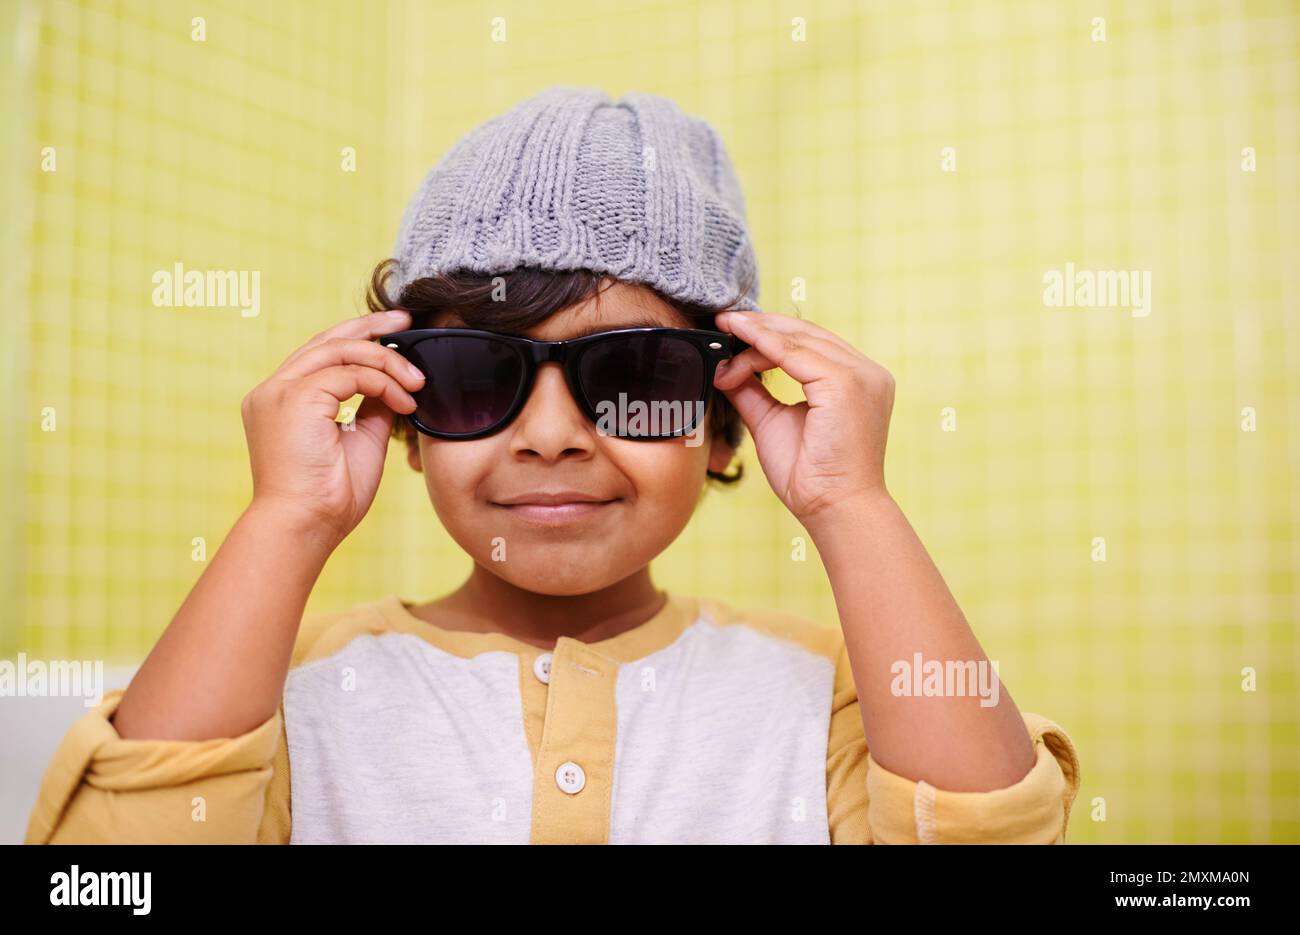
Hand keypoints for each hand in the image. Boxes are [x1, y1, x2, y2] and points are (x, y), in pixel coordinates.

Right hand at [240, 309, 424, 547]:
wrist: (305, 527)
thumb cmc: (330, 497)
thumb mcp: (359, 439)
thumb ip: (370, 406)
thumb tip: (393, 380)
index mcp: (281, 400)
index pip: (321, 353)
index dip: (359, 337)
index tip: (396, 333)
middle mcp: (273, 390)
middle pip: (327, 340)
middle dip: (371, 327)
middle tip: (407, 323)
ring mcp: (279, 392)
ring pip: (341, 350)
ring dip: (386, 361)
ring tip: (417, 381)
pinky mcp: (295, 398)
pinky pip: (349, 373)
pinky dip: (382, 382)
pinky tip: (404, 401)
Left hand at [712, 309, 894, 527]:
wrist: (834, 509)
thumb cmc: (810, 476)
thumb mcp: (773, 421)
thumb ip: (754, 391)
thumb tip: (726, 367)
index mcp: (858, 381)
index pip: (810, 344)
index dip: (770, 333)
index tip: (733, 329)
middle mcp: (866, 373)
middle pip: (806, 334)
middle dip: (761, 325)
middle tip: (723, 320)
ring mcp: (861, 375)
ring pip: (798, 340)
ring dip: (756, 334)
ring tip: (724, 328)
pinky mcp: (846, 383)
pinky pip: (795, 354)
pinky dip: (763, 345)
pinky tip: (738, 339)